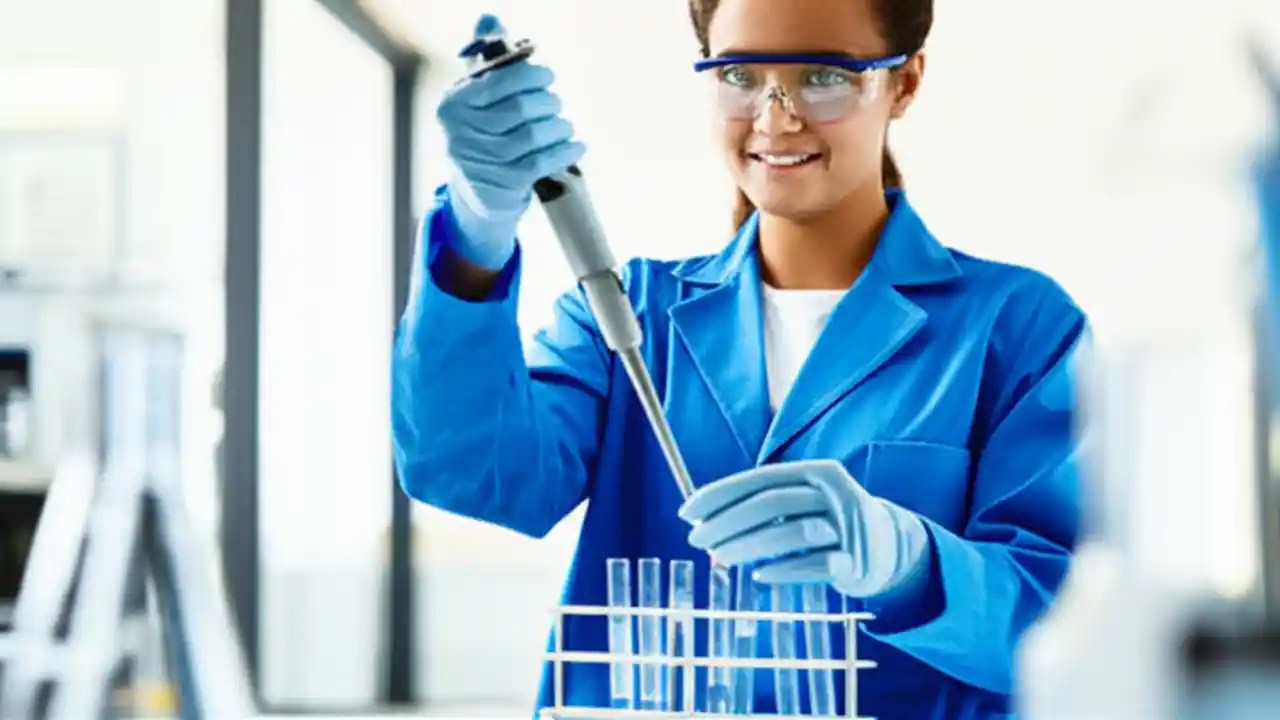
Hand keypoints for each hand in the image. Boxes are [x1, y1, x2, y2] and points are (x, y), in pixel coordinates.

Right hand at [437, 14, 585, 267]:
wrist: (476, 194)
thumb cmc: (483, 134)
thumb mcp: (478, 96)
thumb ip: (487, 57)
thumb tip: (490, 18)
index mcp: (455, 101)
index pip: (502, 79)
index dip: (533, 75)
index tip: (547, 78)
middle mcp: (462, 130)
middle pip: (522, 107)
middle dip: (549, 102)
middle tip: (556, 105)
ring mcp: (482, 159)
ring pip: (535, 134)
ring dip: (560, 127)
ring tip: (565, 126)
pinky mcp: (502, 184)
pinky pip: (543, 161)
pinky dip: (566, 151)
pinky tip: (577, 145)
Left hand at [679, 459, 929, 597]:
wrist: (889, 548)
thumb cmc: (827, 522)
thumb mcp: (802, 502)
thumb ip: (762, 507)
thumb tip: (705, 522)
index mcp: (815, 472)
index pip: (759, 479)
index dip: (719, 495)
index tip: (686, 513)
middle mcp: (833, 493)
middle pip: (772, 504)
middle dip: (727, 522)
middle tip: (697, 540)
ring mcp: (847, 526)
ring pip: (791, 532)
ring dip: (749, 546)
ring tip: (719, 559)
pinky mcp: (857, 560)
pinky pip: (816, 565)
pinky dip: (785, 571)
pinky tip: (759, 577)